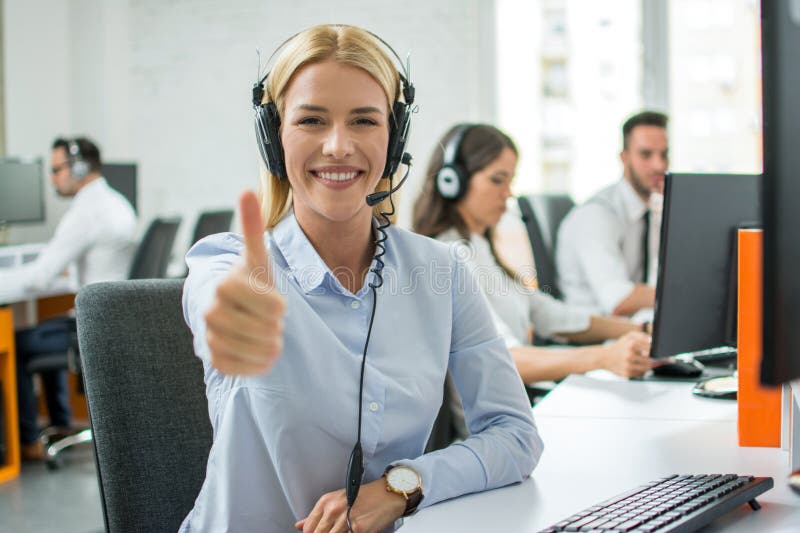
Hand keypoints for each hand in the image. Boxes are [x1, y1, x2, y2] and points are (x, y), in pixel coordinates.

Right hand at [203, 191, 285, 374]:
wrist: (226, 309)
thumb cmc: (247, 281)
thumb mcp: (256, 256)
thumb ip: (252, 227)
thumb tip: (246, 191)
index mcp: (225, 284)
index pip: (275, 307)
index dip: (280, 305)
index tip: (270, 298)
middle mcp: (211, 311)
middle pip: (269, 330)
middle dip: (275, 325)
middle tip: (265, 317)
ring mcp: (208, 337)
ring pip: (260, 351)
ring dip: (270, 344)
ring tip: (264, 332)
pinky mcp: (212, 360)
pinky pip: (247, 368)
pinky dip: (259, 363)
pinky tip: (257, 350)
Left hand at [295, 477, 406, 532]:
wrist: (387, 494)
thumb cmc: (365, 496)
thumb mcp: (338, 500)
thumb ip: (317, 515)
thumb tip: (299, 525)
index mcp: (325, 502)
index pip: (308, 529)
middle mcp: (333, 510)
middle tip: (337, 531)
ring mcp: (345, 520)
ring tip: (346, 529)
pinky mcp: (358, 530)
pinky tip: (355, 531)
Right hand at [600, 331, 654, 377]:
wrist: (604, 357)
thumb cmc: (620, 346)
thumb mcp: (629, 336)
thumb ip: (643, 336)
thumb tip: (653, 341)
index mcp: (631, 344)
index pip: (651, 349)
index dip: (658, 352)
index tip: (660, 353)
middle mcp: (629, 355)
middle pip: (651, 360)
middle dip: (654, 360)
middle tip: (654, 359)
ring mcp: (628, 365)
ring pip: (647, 368)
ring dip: (648, 365)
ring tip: (644, 362)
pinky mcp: (627, 374)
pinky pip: (641, 374)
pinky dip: (641, 370)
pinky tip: (636, 366)